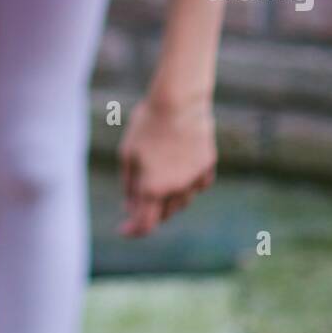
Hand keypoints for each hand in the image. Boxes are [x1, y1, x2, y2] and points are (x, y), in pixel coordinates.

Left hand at [117, 94, 215, 237]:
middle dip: (150, 212)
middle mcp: (176, 189)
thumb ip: (129, 185)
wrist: (178, 102)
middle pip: (164, 214)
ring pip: (182, 201)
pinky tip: (180, 171)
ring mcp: (195, 179)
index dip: (133, 230)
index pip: (144, 224)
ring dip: (169, 200)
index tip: (123, 230)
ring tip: (158, 179)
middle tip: (137, 200)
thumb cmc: (146, 125)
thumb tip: (130, 208)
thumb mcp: (128, 154)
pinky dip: (188, 185)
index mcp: (152, 188)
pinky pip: (198, 185)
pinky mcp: (208, 166)